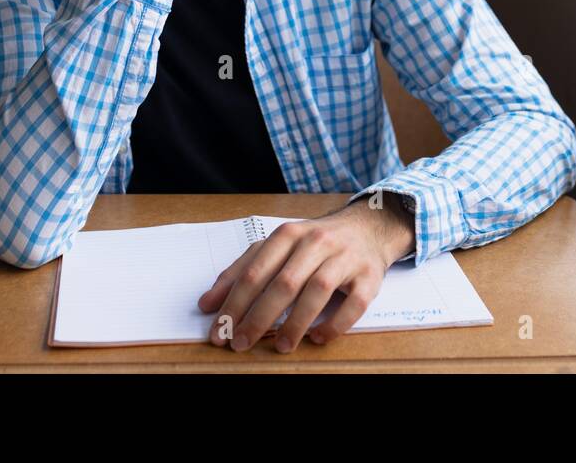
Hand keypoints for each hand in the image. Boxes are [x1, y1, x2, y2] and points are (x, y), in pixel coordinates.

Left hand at [199, 199, 414, 352]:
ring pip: (317, 291)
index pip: (255, 272)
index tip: (219, 331)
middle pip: (284, 283)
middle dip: (258, 317)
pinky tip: (318, 338)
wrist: (367, 228)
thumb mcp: (276, 248)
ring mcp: (345, 258)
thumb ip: (241, 272)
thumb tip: (207, 304)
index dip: (235, 304)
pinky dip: (335, 324)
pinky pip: (354, 303)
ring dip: (296, 323)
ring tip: (279, 346)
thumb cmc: (314, 243)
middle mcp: (316, 242)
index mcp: (288, 234)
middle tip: (241, 343)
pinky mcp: (369, 276)